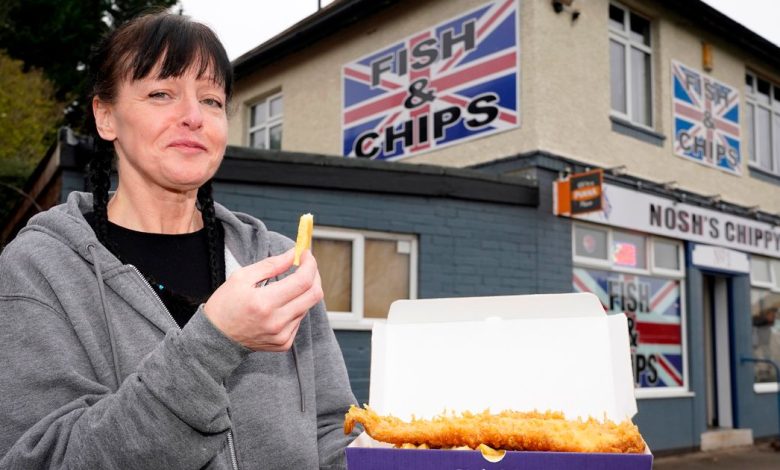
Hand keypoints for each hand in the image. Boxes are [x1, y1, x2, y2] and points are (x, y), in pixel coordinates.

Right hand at [203, 249, 322, 350]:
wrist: (216, 338)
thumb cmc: (225, 305)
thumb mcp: (242, 277)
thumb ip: (271, 264)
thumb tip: (293, 254)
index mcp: (264, 303)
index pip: (303, 281)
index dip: (310, 264)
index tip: (306, 254)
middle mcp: (276, 322)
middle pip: (314, 295)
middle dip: (314, 275)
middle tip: (306, 266)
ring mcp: (282, 335)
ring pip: (308, 306)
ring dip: (303, 292)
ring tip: (288, 286)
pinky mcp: (284, 343)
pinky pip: (300, 320)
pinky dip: (296, 308)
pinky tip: (281, 305)